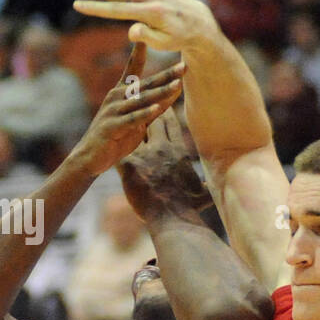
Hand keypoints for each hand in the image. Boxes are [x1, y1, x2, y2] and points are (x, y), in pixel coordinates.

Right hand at [68, 42, 184, 177]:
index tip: (149, 36)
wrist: (90, 157)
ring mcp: (113, 111)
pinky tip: (156, 108)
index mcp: (120, 92)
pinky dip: (144, 114)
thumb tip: (172, 92)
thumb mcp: (137, 120)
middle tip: (183, 65)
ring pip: (141, 100)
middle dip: (166, 75)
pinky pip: (131, 119)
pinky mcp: (112, 126)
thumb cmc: (115, 137)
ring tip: (177, 85)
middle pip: (145, 84)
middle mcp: (116, 97)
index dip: (140, 52)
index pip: (133, 69)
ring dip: (160, 92)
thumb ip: (152, 106)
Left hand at [117, 106, 211, 222]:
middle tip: (138, 102)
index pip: (172, 126)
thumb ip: (207, 187)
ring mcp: (145, 155)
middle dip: (146, 110)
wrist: (172, 218)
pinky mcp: (129, 165)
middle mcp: (162, 148)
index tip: (162, 106)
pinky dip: (113, 142)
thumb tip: (214, 186)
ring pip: (134, 130)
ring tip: (121, 116)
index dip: (166, 114)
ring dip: (128, 124)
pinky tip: (105, 137)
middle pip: (152, 120)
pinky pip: (118, 148)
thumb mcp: (202, 195)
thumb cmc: (188, 208)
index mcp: (178, 153)